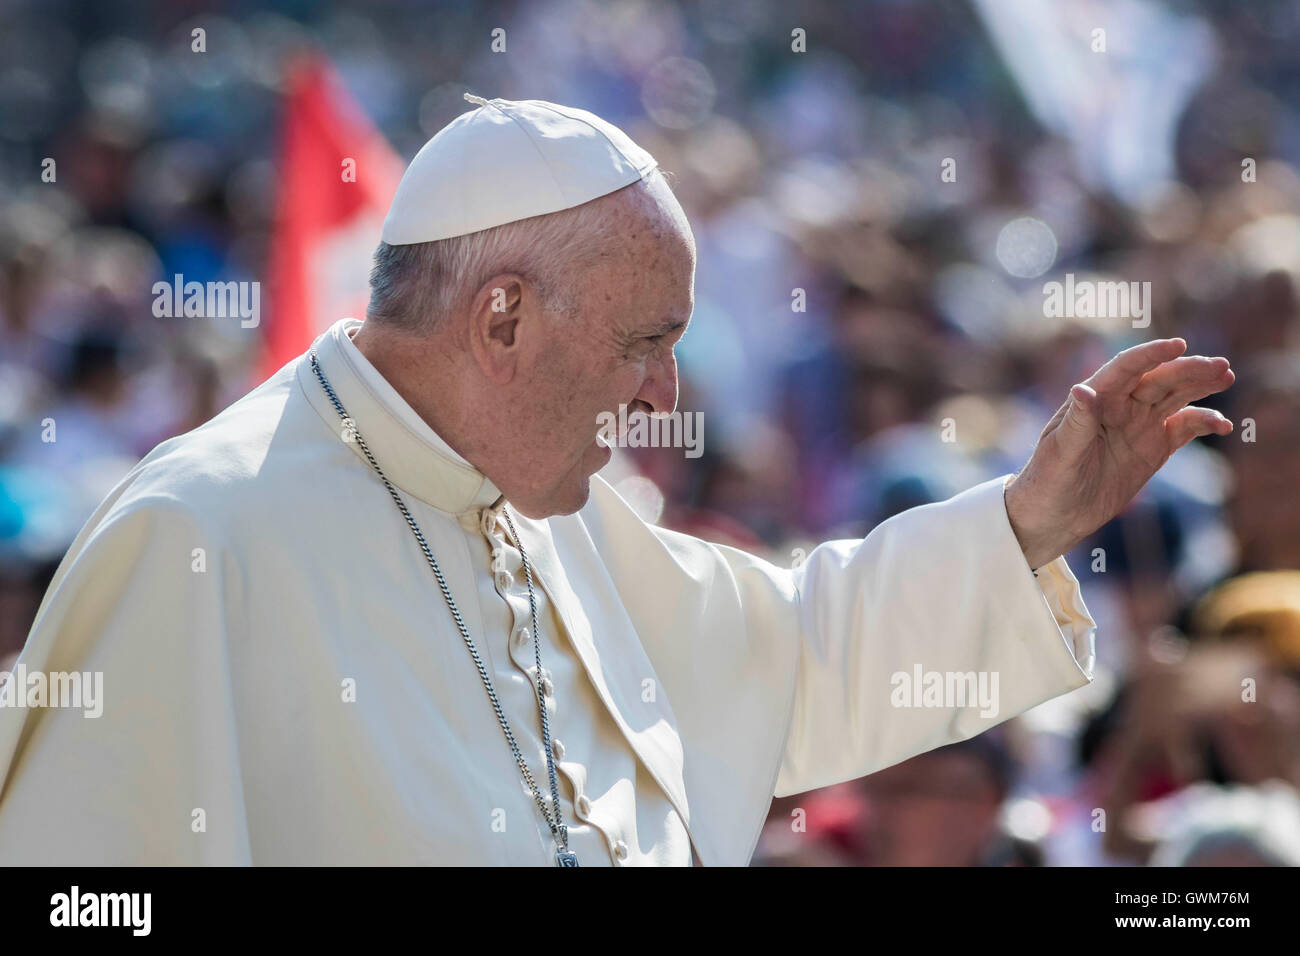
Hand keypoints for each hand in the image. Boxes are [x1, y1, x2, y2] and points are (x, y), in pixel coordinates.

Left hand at [1004, 338, 1233, 568]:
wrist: (1053, 514)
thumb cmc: (1047, 479)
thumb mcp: (1060, 452)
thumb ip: (1077, 422)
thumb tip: (1081, 388)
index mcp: (1094, 399)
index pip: (1126, 368)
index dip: (1151, 354)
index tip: (1178, 344)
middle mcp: (1120, 406)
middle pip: (1159, 378)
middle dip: (1188, 369)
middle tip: (1220, 367)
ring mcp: (1138, 425)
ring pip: (1176, 396)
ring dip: (1201, 386)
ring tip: (1226, 377)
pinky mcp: (1153, 448)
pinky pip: (1184, 428)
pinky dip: (1204, 422)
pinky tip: (1222, 425)